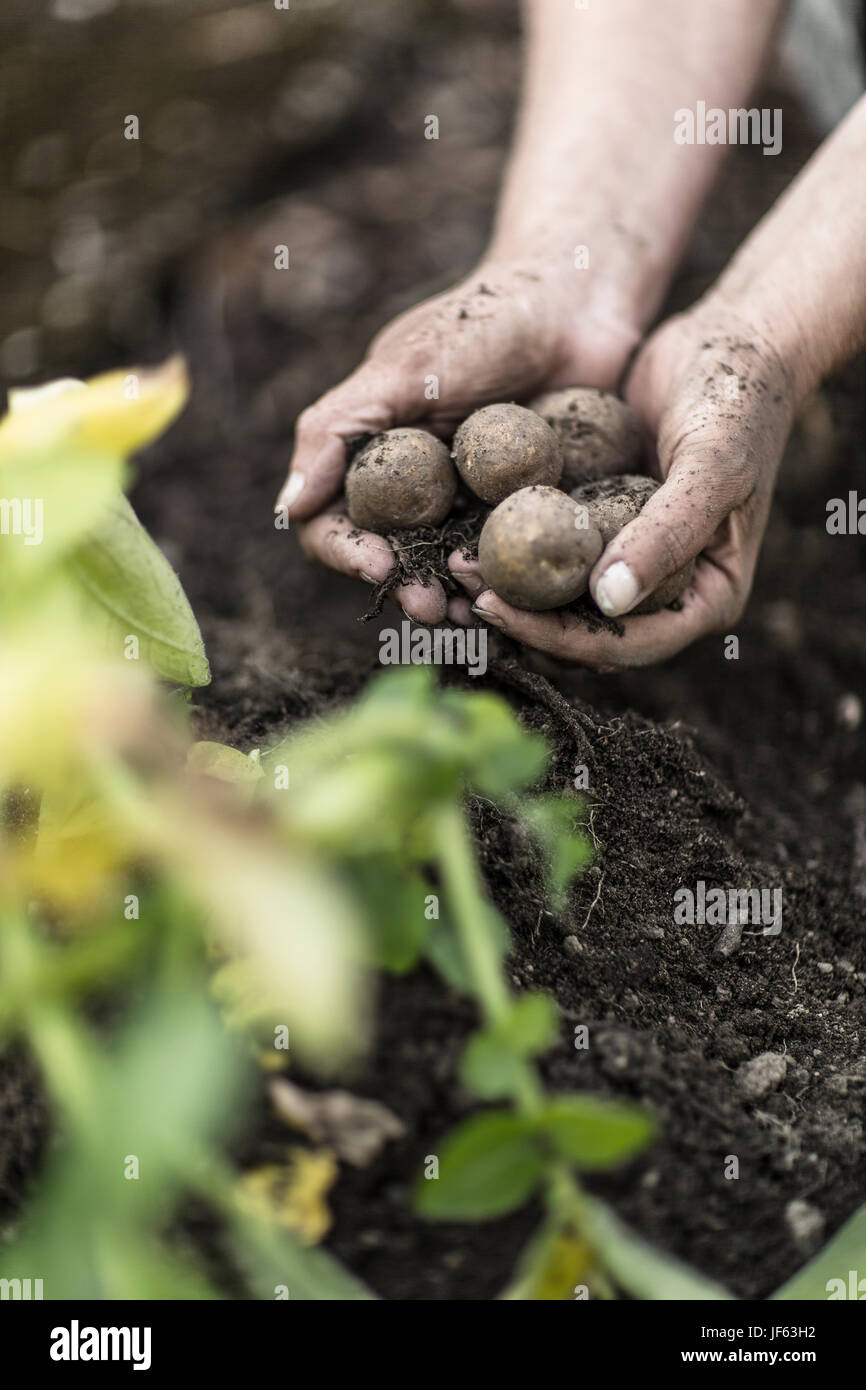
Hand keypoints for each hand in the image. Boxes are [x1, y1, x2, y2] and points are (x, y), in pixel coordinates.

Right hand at [276, 259, 639, 621]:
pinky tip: (524, 597)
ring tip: (479, 612)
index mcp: (376, 452)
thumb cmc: (489, 318)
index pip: (334, 521)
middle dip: (406, 588)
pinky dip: (512, 582)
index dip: (346, 552)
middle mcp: (420, 483)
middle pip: (394, 556)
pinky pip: (512, 557)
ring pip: (452, 567)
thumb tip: (288, 507)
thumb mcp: (406, 367)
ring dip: (458, 596)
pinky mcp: (531, 506)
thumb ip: (339, 430)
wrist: (584, 293)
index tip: (379, 566)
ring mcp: (476, 498)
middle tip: (433, 609)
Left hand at [454, 304, 799, 668]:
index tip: (495, 609)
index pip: (627, 645)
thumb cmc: (736, 402)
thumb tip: (608, 602)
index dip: (559, 638)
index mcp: (705, 598)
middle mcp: (666, 590)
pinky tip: (465, 529)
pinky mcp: (600, 523)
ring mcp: (630, 558)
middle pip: (587, 635)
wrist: (732, 338)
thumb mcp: (710, 468)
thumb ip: (666, 536)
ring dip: (510, 590)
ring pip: (563, 599)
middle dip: (523, 620)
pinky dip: (515, 546)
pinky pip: (553, 549)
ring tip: (451, 564)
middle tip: (458, 587)